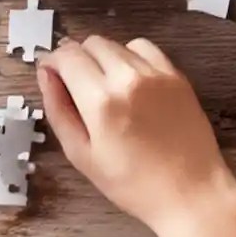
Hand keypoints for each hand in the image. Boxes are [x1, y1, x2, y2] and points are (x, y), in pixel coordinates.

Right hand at [38, 36, 234, 227]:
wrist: (190, 193)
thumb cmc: (132, 183)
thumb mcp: (81, 155)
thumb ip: (58, 110)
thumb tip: (45, 74)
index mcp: (101, 101)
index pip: (67, 56)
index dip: (52, 61)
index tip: (50, 74)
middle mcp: (128, 78)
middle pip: (90, 43)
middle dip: (76, 58)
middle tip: (76, 85)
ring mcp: (156, 73)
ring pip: (116, 44)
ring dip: (102, 57)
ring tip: (104, 86)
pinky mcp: (176, 76)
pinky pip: (144, 49)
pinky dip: (130, 57)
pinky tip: (130, 82)